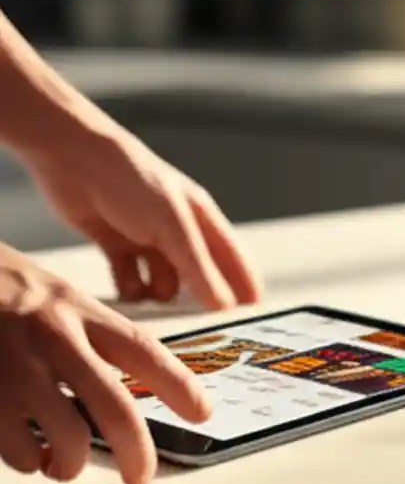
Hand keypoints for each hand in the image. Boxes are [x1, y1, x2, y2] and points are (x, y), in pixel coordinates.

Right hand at [0, 244, 210, 483]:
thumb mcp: (50, 298)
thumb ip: (87, 338)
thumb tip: (124, 393)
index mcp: (76, 311)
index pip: (142, 350)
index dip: (179, 384)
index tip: (203, 413)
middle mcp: (49, 336)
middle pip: (114, 408)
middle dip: (138, 452)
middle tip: (141, 478)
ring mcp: (11, 365)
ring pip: (66, 438)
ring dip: (70, 463)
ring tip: (63, 464)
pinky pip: (16, 448)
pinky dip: (25, 459)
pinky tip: (23, 451)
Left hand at [25, 127, 260, 309]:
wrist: (72, 158)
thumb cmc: (130, 183)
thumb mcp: (172, 229)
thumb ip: (199, 269)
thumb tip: (226, 306)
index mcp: (201, 218)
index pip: (232, 258)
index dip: (244, 285)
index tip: (254, 316)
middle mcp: (178, 228)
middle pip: (199, 273)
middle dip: (200, 297)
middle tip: (202, 325)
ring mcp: (146, 236)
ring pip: (163, 279)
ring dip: (159, 294)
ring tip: (154, 302)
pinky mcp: (116, 242)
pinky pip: (130, 276)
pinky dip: (130, 288)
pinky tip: (129, 293)